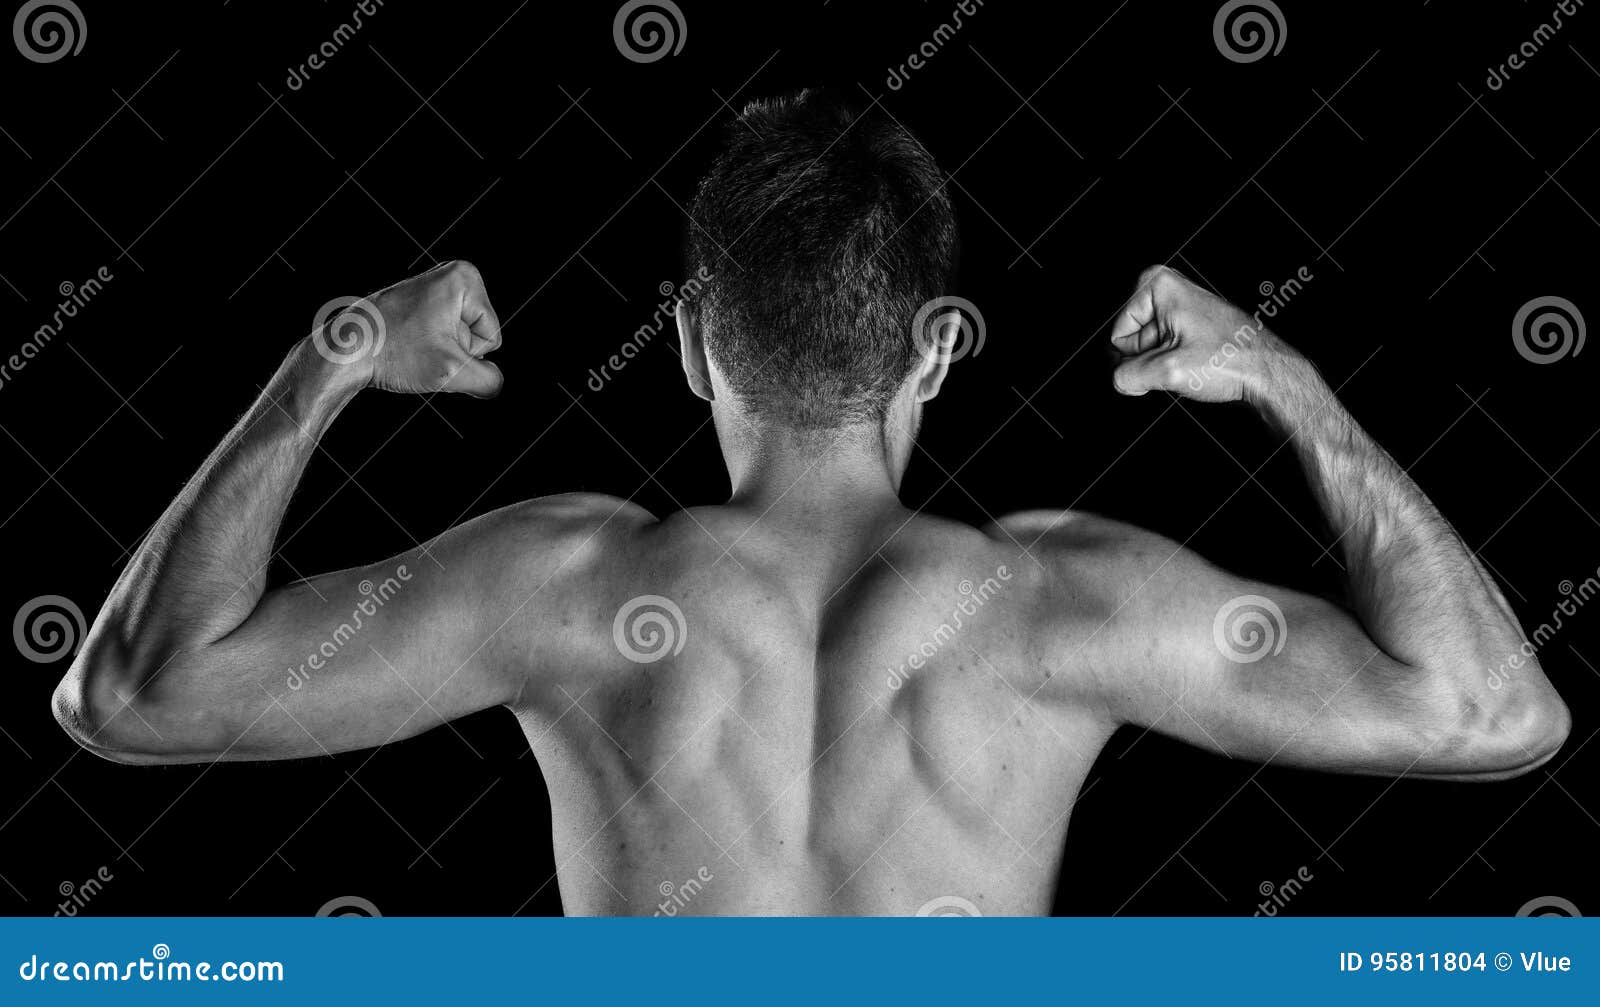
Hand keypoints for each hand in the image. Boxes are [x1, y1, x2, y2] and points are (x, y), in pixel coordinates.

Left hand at [317, 260, 503, 397]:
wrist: (345, 350)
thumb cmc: (394, 354)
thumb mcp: (452, 373)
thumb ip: (489, 381)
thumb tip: (494, 381)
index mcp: (465, 278)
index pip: (492, 338)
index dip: (465, 354)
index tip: (431, 345)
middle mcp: (450, 274)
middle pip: (477, 335)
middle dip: (453, 351)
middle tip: (419, 348)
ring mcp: (433, 286)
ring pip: (458, 338)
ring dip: (439, 352)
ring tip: (410, 346)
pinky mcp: (418, 300)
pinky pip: (441, 335)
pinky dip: (426, 348)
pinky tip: (405, 345)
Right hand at [1109, 265, 1282, 402]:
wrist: (1270, 371)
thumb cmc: (1232, 361)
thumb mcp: (1169, 371)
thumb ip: (1128, 375)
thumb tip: (1118, 379)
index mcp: (1159, 286)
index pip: (1117, 337)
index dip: (1138, 358)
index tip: (1168, 360)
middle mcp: (1168, 289)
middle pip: (1130, 341)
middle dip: (1150, 361)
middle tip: (1182, 364)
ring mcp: (1180, 307)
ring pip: (1147, 349)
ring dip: (1163, 366)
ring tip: (1194, 365)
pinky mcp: (1190, 325)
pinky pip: (1163, 351)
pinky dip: (1173, 365)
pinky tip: (1197, 367)